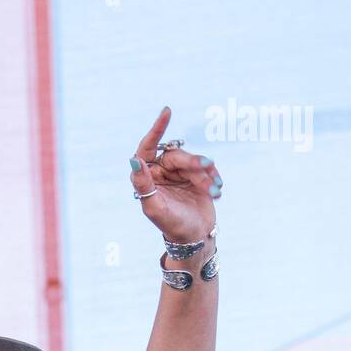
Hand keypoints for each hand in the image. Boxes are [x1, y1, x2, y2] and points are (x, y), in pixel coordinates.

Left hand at [129, 106, 221, 244]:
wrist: (195, 238)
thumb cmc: (172, 225)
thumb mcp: (155, 208)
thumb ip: (143, 185)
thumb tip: (133, 160)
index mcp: (148, 177)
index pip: (147, 147)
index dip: (156, 129)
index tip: (167, 112)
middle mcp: (162, 172)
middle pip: (177, 155)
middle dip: (193, 163)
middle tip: (206, 167)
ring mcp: (179, 173)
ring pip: (194, 162)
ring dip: (205, 175)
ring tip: (214, 190)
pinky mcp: (196, 176)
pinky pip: (206, 167)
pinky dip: (212, 176)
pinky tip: (217, 190)